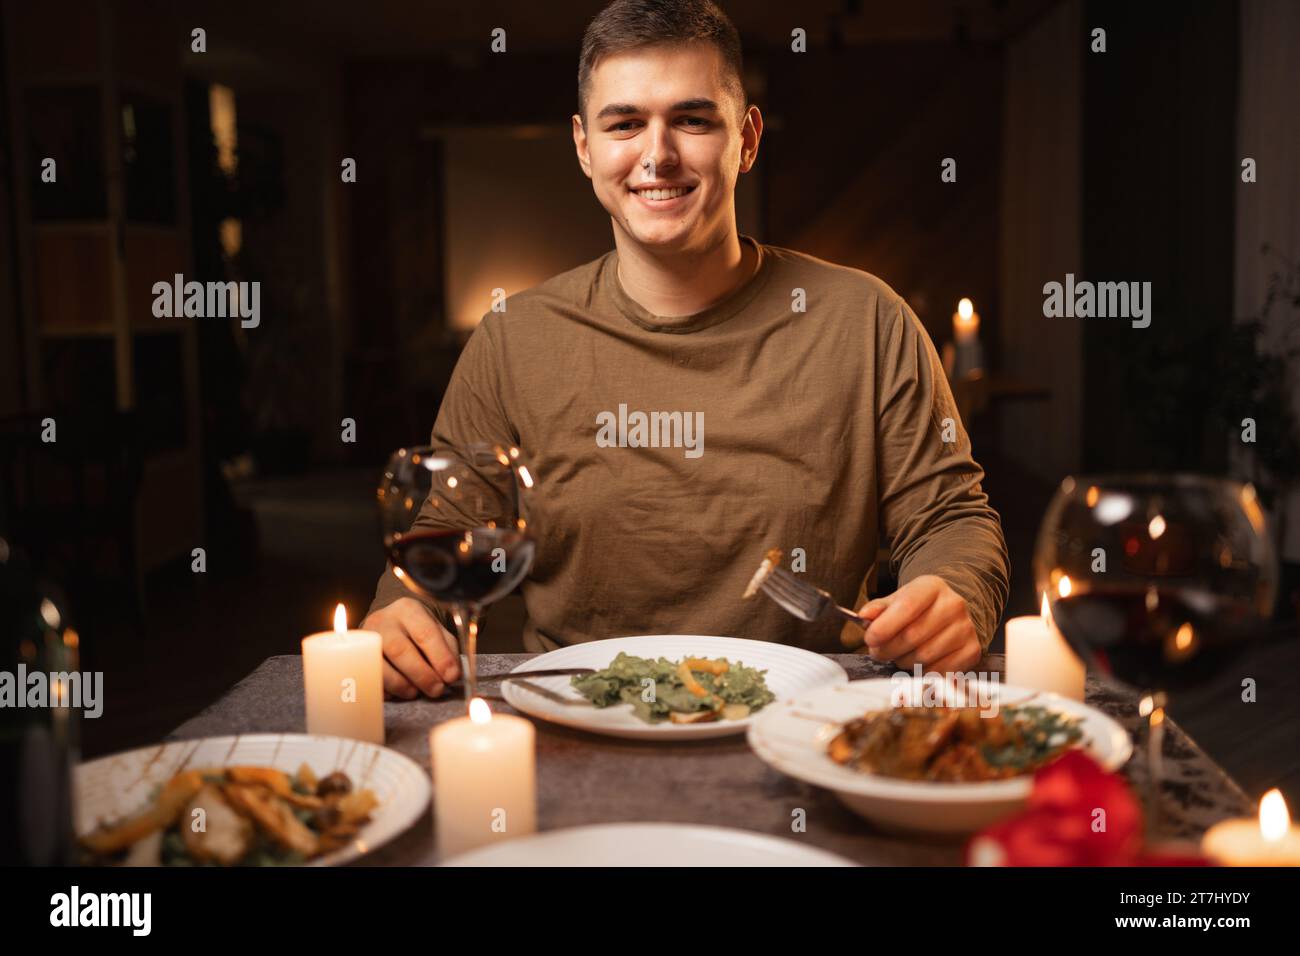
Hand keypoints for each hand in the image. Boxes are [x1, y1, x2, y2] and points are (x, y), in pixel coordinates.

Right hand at [360, 597, 460, 698]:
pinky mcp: (355, 658)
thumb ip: (448, 649)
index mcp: (408, 610)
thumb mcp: (436, 629)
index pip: (425, 633)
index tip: (452, 676)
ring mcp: (365, 640)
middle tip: (437, 689)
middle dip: (422, 675)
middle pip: (400, 650)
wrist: (388, 623)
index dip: (440, 657)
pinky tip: (399, 690)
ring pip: (380, 667)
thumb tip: (452, 675)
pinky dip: (386, 690)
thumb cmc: (417, 629)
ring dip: (402, 685)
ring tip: (416, 691)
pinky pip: (369, 679)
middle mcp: (383, 621)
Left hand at [856, 575, 981, 671]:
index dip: (884, 627)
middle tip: (877, 651)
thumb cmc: (918, 609)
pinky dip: (921, 672)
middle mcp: (954, 605)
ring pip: (923, 656)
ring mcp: (966, 629)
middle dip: (887, 649)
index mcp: (932, 587)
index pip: (907, 607)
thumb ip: (878, 608)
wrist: (949, 613)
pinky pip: (938, 671)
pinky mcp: (972, 651)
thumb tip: (863, 617)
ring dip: (902, 661)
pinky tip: (916, 662)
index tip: (869, 639)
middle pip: (912, 636)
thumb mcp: (897, 600)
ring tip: (897, 655)